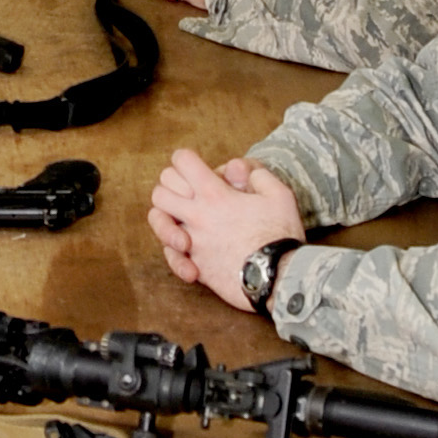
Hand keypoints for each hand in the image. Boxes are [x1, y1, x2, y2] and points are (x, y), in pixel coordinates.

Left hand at [148, 148, 304, 309]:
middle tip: (189, 194)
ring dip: (164, 217)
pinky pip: (170, 256)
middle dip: (172, 188)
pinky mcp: (197, 266)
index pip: (182, 161)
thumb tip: (242, 172)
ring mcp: (194, 242)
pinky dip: (175, 254)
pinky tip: (189, 252)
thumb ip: (259, 176)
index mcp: (215, 194)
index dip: (187, 160)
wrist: (280, 278)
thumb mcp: (280, 195)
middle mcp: (198, 216)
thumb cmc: (280, 235)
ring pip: (157, 219)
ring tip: (181, 220)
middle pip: (161, 189)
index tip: (197, 169)